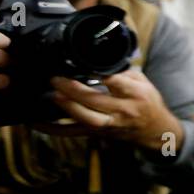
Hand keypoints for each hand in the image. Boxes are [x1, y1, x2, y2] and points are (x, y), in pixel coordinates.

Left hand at [43, 70, 183, 151]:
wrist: (156, 130)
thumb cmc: (148, 103)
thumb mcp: (144, 83)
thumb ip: (123, 72)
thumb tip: (100, 60)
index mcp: (136, 94)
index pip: (117, 82)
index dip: (100, 73)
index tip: (83, 64)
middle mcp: (123, 110)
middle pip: (95, 100)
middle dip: (73, 89)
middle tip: (56, 79)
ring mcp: (110, 124)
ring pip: (86, 119)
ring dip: (67, 107)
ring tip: (52, 95)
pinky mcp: (99, 133)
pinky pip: (73, 133)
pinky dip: (53, 129)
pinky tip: (37, 123)